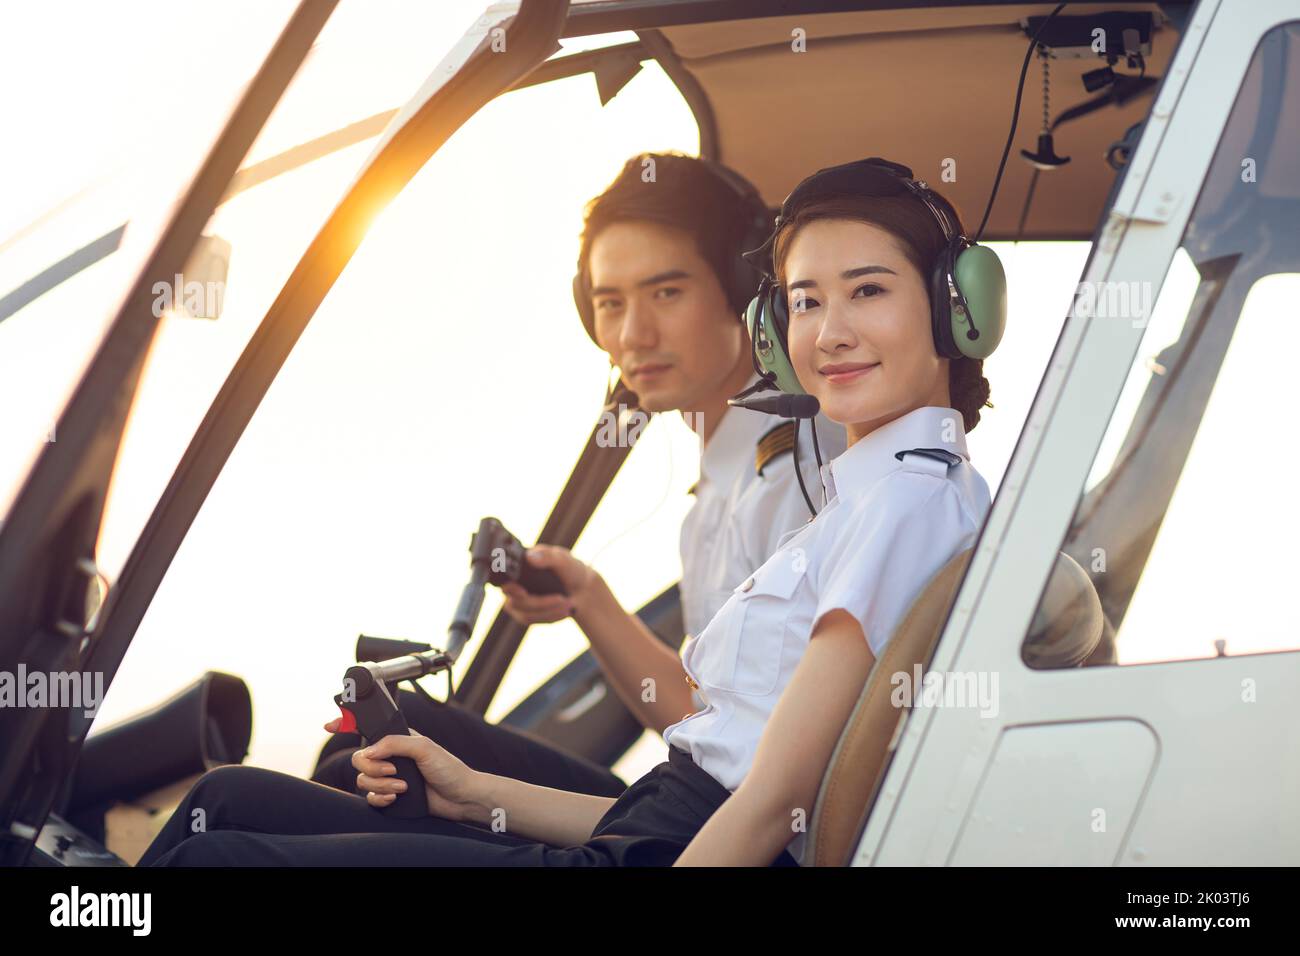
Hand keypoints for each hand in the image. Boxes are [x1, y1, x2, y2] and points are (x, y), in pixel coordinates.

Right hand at [351, 731, 482, 820]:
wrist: (459, 798)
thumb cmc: (448, 769)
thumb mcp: (423, 747)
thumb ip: (394, 744)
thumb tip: (368, 752)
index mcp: (397, 739)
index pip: (367, 729)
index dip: (345, 724)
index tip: (328, 725)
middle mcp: (390, 757)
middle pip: (359, 759)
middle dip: (373, 768)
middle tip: (394, 771)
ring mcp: (388, 777)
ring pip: (363, 780)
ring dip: (381, 785)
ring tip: (403, 787)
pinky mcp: (389, 796)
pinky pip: (369, 798)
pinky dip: (380, 798)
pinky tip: (396, 797)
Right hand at [500, 545, 600, 622]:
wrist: (580, 587)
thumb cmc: (569, 569)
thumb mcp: (562, 559)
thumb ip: (548, 556)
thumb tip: (530, 557)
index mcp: (519, 566)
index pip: (503, 579)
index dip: (510, 589)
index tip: (523, 592)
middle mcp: (513, 584)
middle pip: (515, 603)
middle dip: (540, 603)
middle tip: (562, 599)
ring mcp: (518, 601)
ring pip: (524, 615)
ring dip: (548, 612)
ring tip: (568, 604)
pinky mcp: (526, 613)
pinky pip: (533, 620)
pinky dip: (551, 617)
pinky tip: (565, 611)